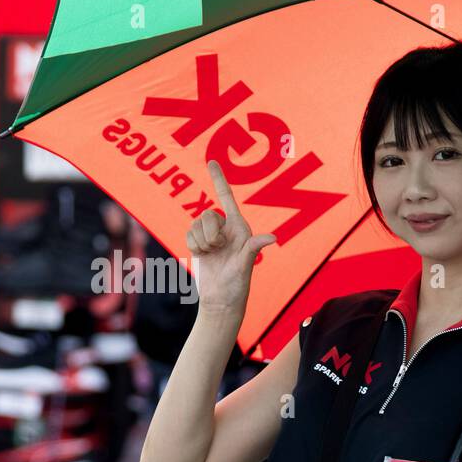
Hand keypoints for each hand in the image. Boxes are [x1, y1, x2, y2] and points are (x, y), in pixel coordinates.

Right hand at [185, 160, 276, 314]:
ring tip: (212, 255)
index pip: (227, 198)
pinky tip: (203, 256)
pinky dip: (193, 245)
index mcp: (240, 228)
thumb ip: (253, 247)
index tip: (212, 161)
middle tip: (218, 250)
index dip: (219, 180)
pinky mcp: (198, 243)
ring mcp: (211, 235)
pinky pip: (188, 233)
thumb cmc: (237, 284)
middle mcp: (226, 228)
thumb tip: (273, 238)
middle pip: (207, 214)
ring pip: (195, 224)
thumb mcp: (245, 265)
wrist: (220, 299)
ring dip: (201, 242)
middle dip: (210, 233)